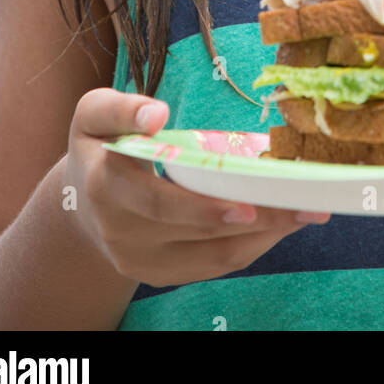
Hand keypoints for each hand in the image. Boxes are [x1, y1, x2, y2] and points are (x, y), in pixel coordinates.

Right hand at [66, 89, 329, 287]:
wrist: (79, 203)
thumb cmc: (98, 145)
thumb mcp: (94, 113)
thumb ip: (120, 108)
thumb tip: (157, 113)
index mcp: (106, 188)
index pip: (157, 203)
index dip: (201, 208)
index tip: (244, 204)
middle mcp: (122, 234)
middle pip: (198, 233)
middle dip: (256, 219)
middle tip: (304, 204)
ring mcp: (141, 261)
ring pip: (212, 257)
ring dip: (264, 236)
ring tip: (305, 211)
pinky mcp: (160, 275)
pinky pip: (213, 267)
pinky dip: (251, 246)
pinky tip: (280, 224)